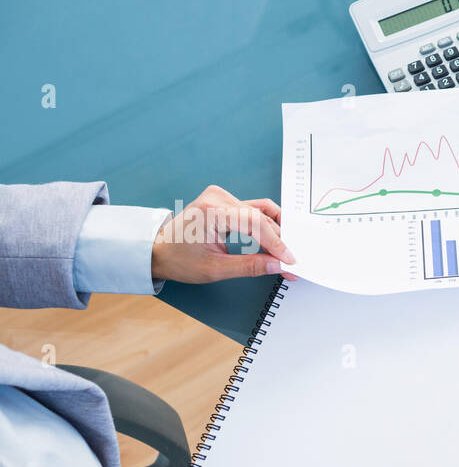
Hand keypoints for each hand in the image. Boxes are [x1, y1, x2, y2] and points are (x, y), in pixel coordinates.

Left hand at [151, 185, 297, 282]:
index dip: (277, 243)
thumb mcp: (215, 269)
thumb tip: (277, 265)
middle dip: (279, 241)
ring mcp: (221, 197)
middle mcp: (217, 198)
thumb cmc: (179, 259)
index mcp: (211, 211)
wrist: (159, 251)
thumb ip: (250, 266)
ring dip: (276, 231)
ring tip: (285, 250)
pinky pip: (253, 210)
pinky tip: (275, 238)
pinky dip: (266, 225)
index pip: (255, 223)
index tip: (290, 260)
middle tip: (290, 262)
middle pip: (261, 217)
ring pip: (261, 212)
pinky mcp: (225, 201)